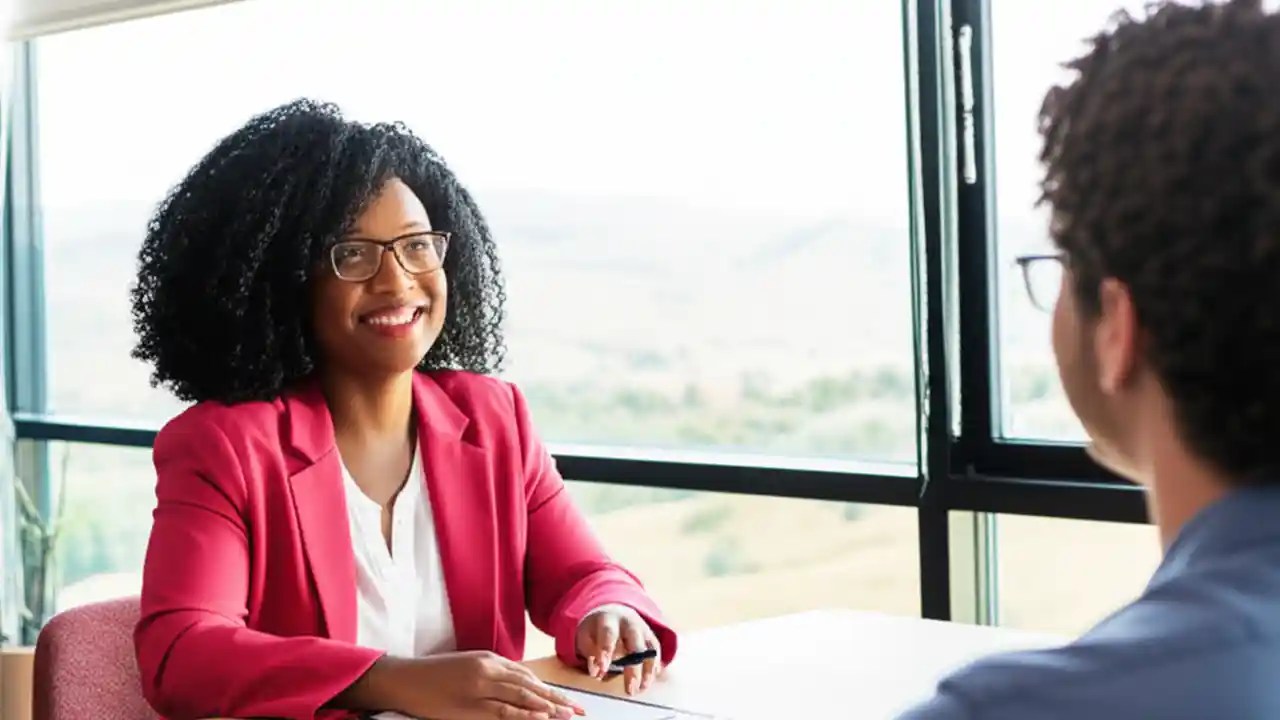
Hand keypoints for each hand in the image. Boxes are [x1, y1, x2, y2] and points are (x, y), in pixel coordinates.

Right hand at [349, 651, 585, 719]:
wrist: (404, 679)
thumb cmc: (434, 675)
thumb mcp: (467, 666)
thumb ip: (492, 674)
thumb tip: (517, 687)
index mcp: (489, 659)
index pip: (527, 675)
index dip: (549, 688)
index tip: (567, 698)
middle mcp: (488, 669)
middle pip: (529, 685)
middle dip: (556, 698)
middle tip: (578, 709)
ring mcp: (479, 686)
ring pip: (521, 697)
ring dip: (547, 707)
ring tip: (567, 715)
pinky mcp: (469, 705)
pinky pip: (501, 712)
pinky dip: (523, 714)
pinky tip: (540, 717)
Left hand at [575, 604, 661, 694]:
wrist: (613, 611)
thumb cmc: (596, 629)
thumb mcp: (586, 635)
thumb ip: (591, 652)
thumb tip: (596, 672)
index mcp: (609, 619)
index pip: (608, 634)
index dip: (606, 651)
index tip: (603, 670)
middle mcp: (629, 623)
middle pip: (635, 644)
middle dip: (634, 668)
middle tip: (630, 689)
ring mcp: (643, 629)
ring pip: (650, 650)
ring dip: (647, 671)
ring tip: (641, 688)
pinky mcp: (651, 637)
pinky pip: (656, 652)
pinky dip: (654, 667)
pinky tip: (649, 681)